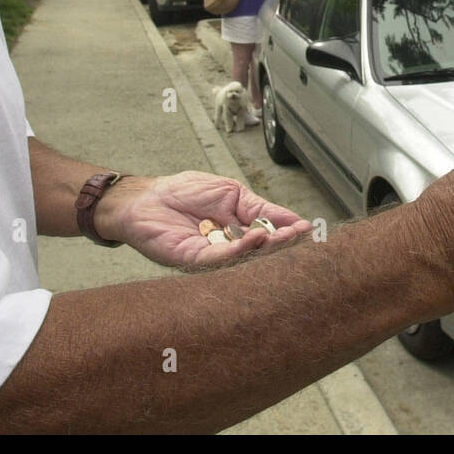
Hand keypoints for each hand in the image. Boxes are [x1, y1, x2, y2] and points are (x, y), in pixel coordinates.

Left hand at [94, 171, 312, 267]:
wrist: (146, 198)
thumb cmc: (184, 192)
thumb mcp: (231, 192)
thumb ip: (259, 207)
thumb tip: (292, 217)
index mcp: (241, 230)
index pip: (270, 234)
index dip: (289, 233)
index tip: (308, 229)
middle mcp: (230, 247)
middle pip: (262, 251)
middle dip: (283, 243)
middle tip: (302, 236)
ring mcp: (214, 256)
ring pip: (246, 258)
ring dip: (267, 247)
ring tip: (284, 236)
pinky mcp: (195, 261)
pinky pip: (222, 258)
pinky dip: (242, 249)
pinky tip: (256, 236)